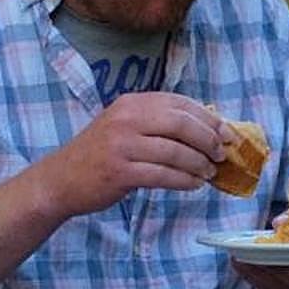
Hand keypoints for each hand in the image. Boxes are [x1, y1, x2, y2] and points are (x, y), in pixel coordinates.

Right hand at [33, 93, 231, 218]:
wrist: (61, 179)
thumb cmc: (99, 154)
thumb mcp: (124, 126)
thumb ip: (157, 123)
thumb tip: (206, 131)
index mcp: (132, 103)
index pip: (179, 103)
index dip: (208, 117)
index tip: (227, 132)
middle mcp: (127, 118)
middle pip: (181, 124)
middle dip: (208, 139)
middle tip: (221, 154)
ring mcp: (122, 144)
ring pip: (175, 151)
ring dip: (199, 164)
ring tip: (209, 173)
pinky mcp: (120, 171)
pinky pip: (163, 175)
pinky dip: (184, 181)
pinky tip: (193, 185)